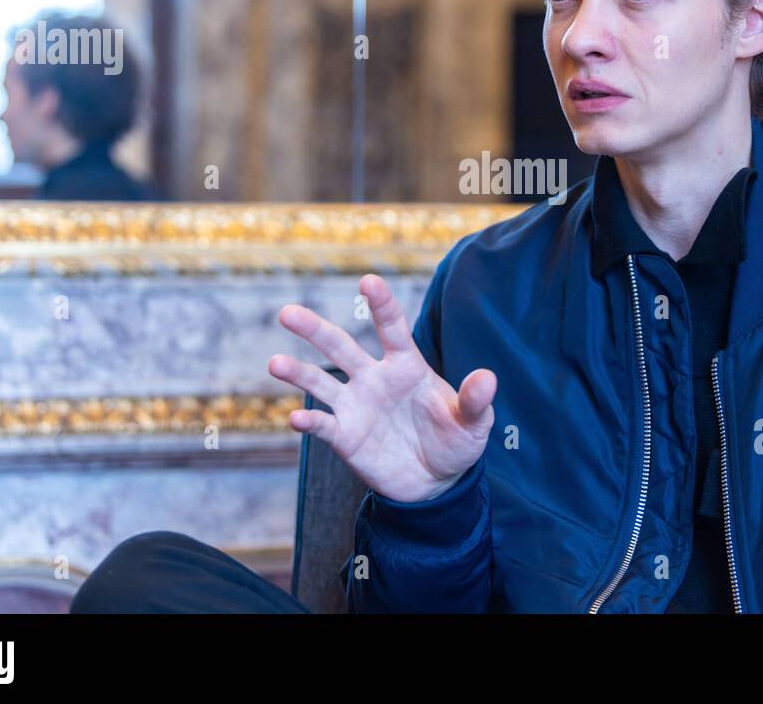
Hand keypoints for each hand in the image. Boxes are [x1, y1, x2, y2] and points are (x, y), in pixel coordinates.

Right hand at [268, 273, 496, 502]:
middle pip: (341, 347)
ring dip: (298, 372)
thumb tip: (488, 378)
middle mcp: (374, 378)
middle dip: (315, 329)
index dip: (381, 304)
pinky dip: (308, 422)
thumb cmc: (455, 441)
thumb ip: (476, 401)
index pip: (391, 327)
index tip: (368, 280)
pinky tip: (297, 419)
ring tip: (275, 363)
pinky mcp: (345, 436)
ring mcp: (356, 405)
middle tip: (288, 312)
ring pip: (321, 382)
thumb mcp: (474, 424)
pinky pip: (323, 425)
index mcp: (406, 365)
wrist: (435, 482)